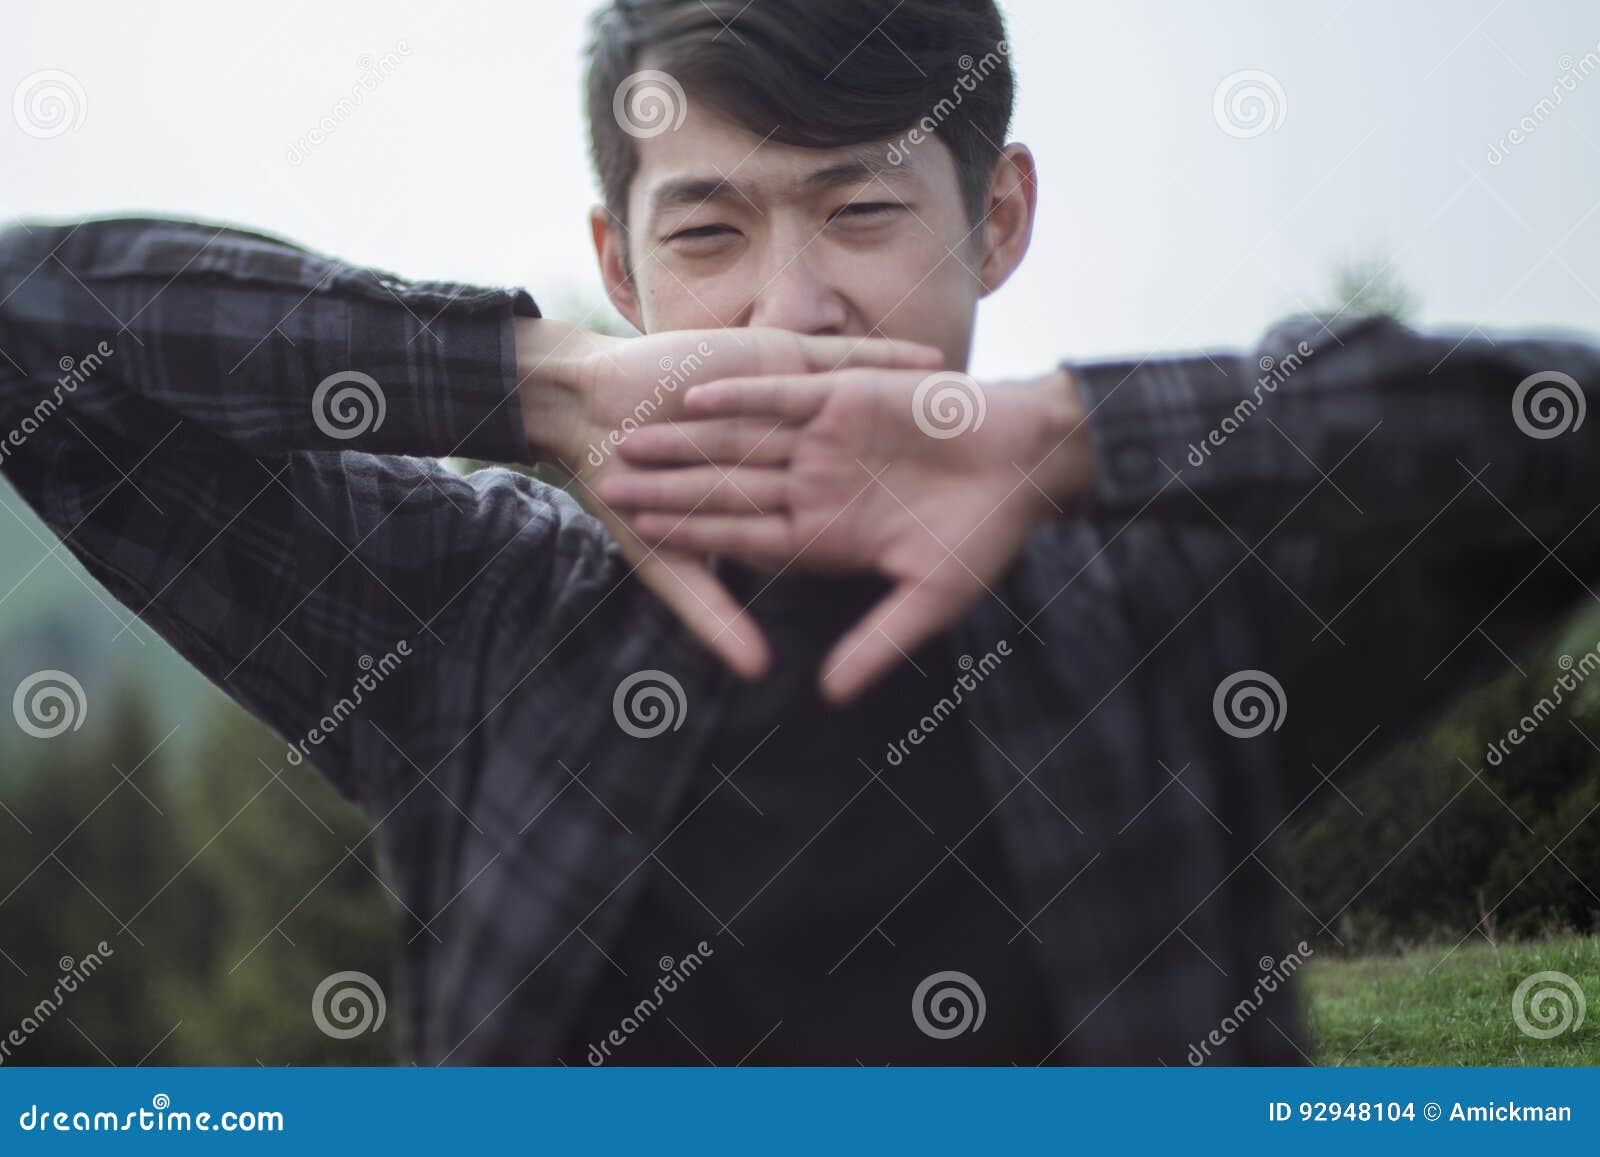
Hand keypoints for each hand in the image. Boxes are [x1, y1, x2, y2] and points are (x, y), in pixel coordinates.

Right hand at [514, 320, 942, 678]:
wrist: (583, 411)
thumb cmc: (616, 487)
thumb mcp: (665, 560)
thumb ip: (713, 615)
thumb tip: (759, 673)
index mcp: (772, 510)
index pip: (838, 529)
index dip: (890, 544)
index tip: (948, 560)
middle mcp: (791, 462)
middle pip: (870, 473)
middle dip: (925, 481)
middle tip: (988, 495)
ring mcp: (787, 411)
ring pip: (867, 416)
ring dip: (919, 415)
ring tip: (981, 421)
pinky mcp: (772, 368)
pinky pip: (841, 366)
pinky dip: (885, 361)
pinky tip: (936, 365)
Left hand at [594, 365, 1094, 701]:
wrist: (1027, 461)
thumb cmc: (986, 534)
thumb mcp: (931, 597)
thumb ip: (878, 642)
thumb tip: (831, 696)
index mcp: (827, 535)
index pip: (744, 537)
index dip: (692, 536)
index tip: (638, 537)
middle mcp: (816, 486)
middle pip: (727, 486)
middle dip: (668, 486)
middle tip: (604, 484)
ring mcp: (827, 441)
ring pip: (742, 440)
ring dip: (688, 439)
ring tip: (630, 438)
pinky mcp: (845, 398)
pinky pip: (783, 398)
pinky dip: (743, 398)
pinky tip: (695, 399)